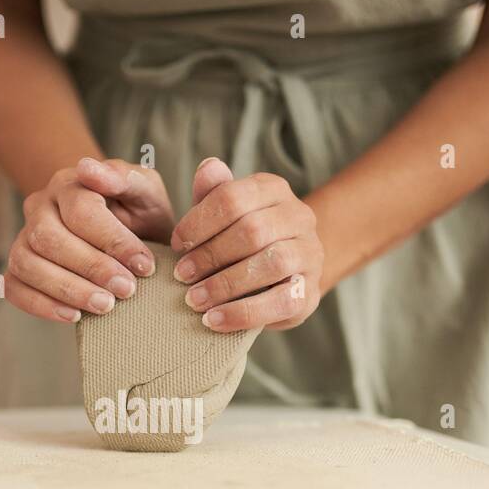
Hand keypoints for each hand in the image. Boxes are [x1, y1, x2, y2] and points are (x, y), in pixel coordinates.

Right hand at [4, 159, 173, 322]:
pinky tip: (74, 316)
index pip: (80, 210)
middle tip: (127, 290)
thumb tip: (88, 168)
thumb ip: (126, 178)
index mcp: (69, 184)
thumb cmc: (137, 215)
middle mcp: (39, 207)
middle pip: (48, 238)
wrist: (125, 235)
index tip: (144, 266)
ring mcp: (24, 239)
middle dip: (90, 267)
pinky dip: (42, 305)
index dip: (112, 241)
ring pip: (27, 264)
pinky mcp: (18, 269)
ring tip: (105, 306)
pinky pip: (15, 288)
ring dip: (68, 290)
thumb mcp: (146, 193)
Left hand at [171, 158, 322, 331]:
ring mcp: (310, 254)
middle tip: (181, 276)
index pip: (234, 198)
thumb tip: (208, 167)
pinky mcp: (311, 292)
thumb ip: (212, 193)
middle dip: (210, 255)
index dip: (199, 222)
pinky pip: (279, 303)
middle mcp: (299, 217)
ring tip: (194, 300)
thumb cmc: (241, 241)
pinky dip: (242, 313)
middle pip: (252, 231)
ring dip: (225, 285)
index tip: (177, 244)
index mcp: (274, 190)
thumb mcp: (224, 215)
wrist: (282, 274)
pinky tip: (214, 320)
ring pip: (270, 264)